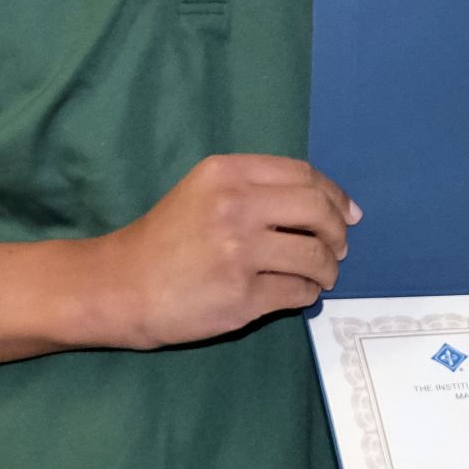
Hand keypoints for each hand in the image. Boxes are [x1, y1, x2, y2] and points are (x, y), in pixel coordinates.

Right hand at [93, 153, 359, 348]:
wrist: (120, 286)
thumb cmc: (166, 239)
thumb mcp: (205, 192)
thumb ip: (258, 189)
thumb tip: (332, 207)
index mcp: (227, 173)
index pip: (304, 175)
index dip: (335, 196)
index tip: (348, 215)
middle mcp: (235, 206)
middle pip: (317, 211)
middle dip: (338, 233)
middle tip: (338, 249)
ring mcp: (239, 252)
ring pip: (314, 256)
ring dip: (328, 269)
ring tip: (321, 276)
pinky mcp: (241, 295)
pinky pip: (297, 291)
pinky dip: (307, 293)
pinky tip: (298, 292)